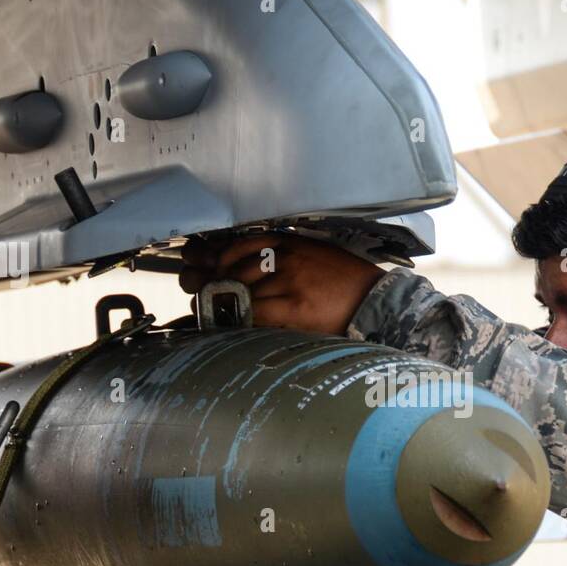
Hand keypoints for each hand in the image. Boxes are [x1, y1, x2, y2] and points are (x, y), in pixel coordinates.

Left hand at [179, 232, 383, 335]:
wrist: (376, 300)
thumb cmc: (345, 282)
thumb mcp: (312, 255)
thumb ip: (280, 257)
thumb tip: (239, 268)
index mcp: (288, 242)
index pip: (237, 244)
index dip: (210, 253)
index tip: (195, 259)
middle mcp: (285, 257)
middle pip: (230, 266)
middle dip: (204, 277)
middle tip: (190, 285)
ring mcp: (288, 281)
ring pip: (237, 290)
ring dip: (214, 301)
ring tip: (202, 309)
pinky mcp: (294, 307)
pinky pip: (252, 312)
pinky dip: (235, 318)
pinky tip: (226, 323)